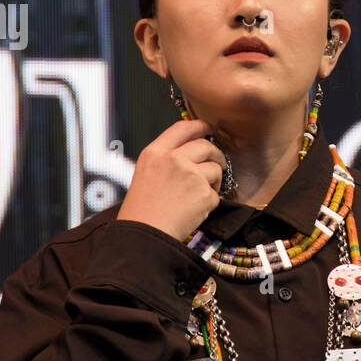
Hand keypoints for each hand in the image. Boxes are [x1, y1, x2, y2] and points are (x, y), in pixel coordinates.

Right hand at [117, 119, 225, 241]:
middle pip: (206, 145)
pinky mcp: (204, 194)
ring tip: (201, 193)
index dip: (200, 126)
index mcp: (155, 152)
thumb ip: (166, 159)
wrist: (145, 234)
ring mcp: (191, 175)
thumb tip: (192, 152)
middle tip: (218, 163)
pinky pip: (217, 194)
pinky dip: (210, 202)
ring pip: (216, 169)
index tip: (209, 129)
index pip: (183, 128)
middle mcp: (173, 159)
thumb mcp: (145, 173)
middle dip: (216, 154)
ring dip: (215, 180)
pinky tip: (195, 209)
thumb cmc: (142, 210)